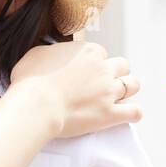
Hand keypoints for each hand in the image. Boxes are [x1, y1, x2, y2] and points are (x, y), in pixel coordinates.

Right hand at [10, 39, 141, 137]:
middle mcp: (103, 68)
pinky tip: (125, 114)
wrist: (35, 105)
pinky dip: (133, 113)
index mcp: (88, 52)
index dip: (93, 63)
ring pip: (133, 85)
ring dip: (127, 89)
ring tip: (117, 97)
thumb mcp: (36, 54)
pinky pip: (135, 112)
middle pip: (122, 65)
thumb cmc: (30, 81)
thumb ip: (51, 51)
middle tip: (102, 83)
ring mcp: (108, 91)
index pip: (100, 53)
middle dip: (115, 73)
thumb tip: (52, 55)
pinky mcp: (110, 114)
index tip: (84, 72)